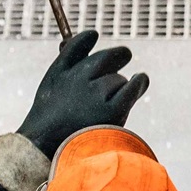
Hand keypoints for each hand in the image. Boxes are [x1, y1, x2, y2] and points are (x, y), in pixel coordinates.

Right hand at [18, 29, 147, 154]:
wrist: (48, 155)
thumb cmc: (50, 126)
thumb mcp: (50, 94)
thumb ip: (66, 68)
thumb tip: (89, 40)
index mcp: (57, 74)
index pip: (75, 46)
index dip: (87, 39)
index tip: (94, 35)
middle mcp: (76, 79)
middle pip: (104, 58)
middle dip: (117, 56)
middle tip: (124, 55)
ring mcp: (94, 93)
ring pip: (118, 80)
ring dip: (119, 87)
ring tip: (107, 106)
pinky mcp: (111, 110)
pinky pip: (132, 87)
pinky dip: (139, 83)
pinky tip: (142, 80)